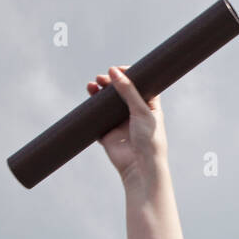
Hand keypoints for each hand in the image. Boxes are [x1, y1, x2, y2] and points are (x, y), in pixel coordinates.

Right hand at [86, 64, 167, 188]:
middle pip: (120, 91)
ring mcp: (120, 123)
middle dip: (110, 82)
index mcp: (148, 107)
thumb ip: (128, 91)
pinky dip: (91, 110)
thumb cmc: (149, 141)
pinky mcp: (107, 134)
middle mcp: (134, 114)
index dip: (129, 75)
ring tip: (92, 86)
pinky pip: (97, 119)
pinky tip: (89, 102)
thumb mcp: (142, 112)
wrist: (140, 168)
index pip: (139, 84)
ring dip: (98, 93)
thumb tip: (114, 71)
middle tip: (102, 79)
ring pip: (106, 103)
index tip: (118, 69)